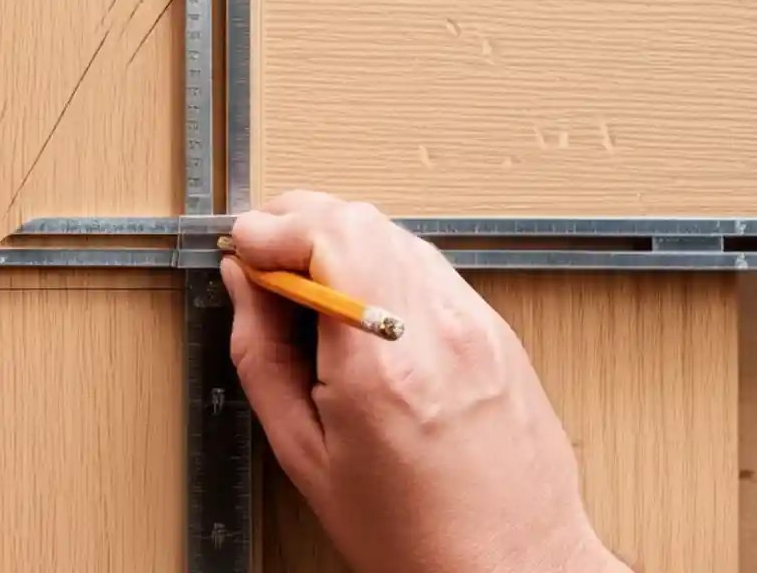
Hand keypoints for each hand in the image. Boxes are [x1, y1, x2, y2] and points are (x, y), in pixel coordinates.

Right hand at [221, 191, 627, 572]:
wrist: (512, 563)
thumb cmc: (413, 532)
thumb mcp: (305, 455)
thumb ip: (261, 356)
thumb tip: (245, 287)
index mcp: (381, 365)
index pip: (327, 235)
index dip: (272, 227)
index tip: (246, 249)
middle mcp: (437, 329)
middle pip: (360, 219)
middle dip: (299, 222)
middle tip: (266, 261)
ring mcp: (476, 322)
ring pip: (395, 232)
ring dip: (341, 241)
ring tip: (311, 291)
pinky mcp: (495, 327)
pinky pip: (428, 265)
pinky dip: (382, 265)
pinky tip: (361, 309)